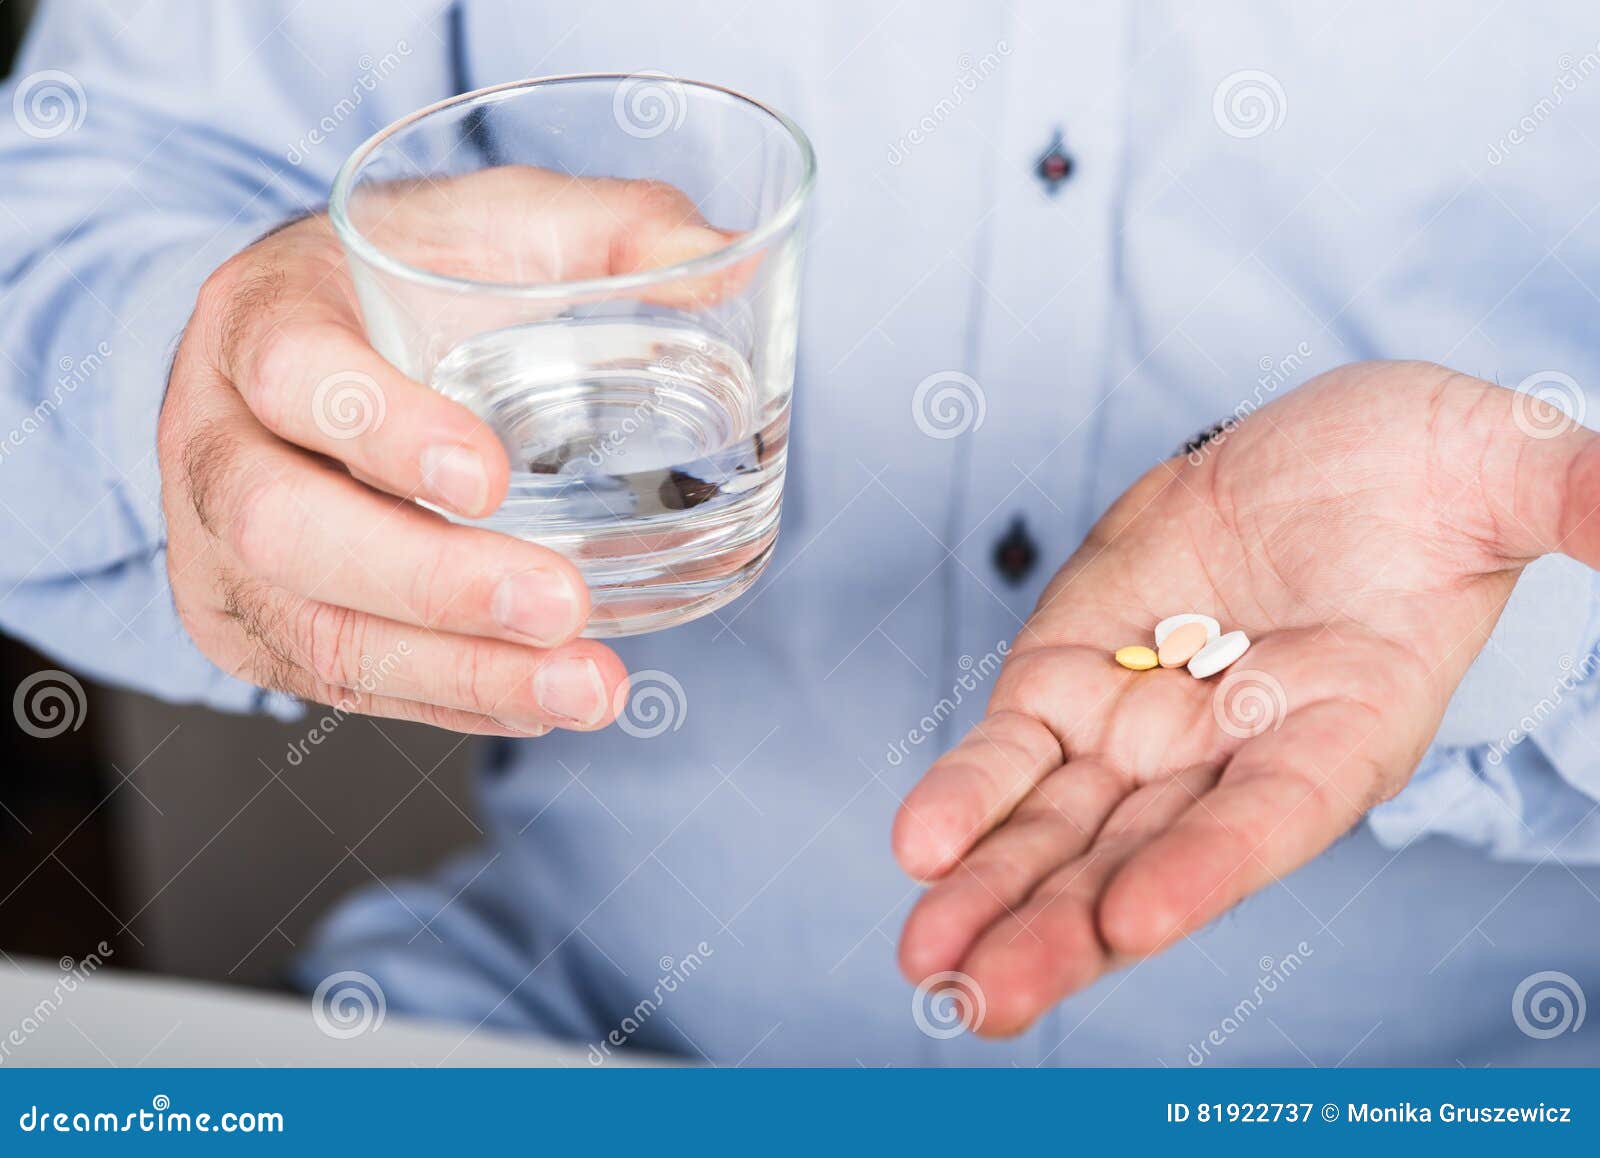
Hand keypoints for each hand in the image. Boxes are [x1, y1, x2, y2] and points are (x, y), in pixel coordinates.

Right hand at [158, 168, 729, 732]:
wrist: (313, 344)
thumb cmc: (414, 281)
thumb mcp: (503, 222)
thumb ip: (614, 229)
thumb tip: (729, 260)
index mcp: (262, 313)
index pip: (292, 373)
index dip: (381, 429)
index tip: (489, 477)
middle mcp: (215, 434)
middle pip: (282, 526)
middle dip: (429, 582)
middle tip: (560, 604)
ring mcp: (214, 543)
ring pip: (311, 628)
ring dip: (456, 672)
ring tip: (584, 688)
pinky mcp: (248, 620)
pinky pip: (336, 680)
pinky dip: (446, 700)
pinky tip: (536, 700)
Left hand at [893, 360, 1599, 1034]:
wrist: (1317, 450)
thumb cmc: (1422, 469)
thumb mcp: (1499, 465)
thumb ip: (1562, 497)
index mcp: (1346, 729)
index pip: (1272, 815)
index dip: (1209, 866)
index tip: (1140, 918)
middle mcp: (1237, 751)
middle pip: (1144, 857)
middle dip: (1063, 930)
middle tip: (985, 998)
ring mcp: (1147, 720)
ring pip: (1062, 827)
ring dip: (993, 893)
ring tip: (929, 962)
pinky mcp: (1075, 671)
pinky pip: (1016, 748)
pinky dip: (971, 791)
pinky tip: (921, 843)